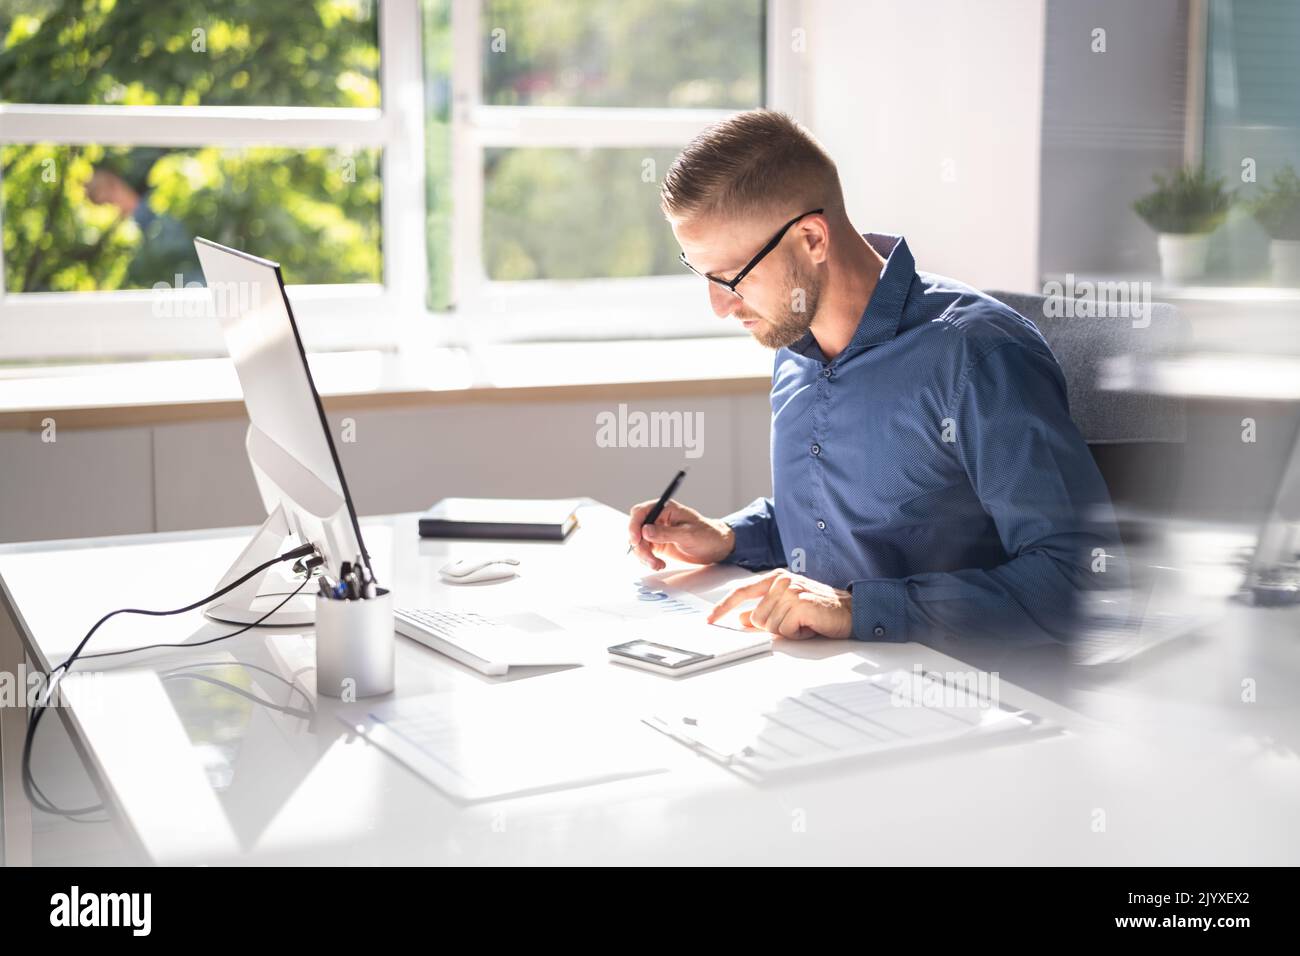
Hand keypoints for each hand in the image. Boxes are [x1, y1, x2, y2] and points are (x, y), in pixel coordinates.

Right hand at [627, 498, 734, 570]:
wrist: (717, 547)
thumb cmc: (707, 535)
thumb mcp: (688, 535)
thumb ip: (666, 533)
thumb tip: (645, 531)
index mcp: (666, 509)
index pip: (640, 512)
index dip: (634, 525)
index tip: (635, 540)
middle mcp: (659, 519)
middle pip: (636, 529)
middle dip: (639, 545)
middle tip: (649, 558)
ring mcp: (657, 532)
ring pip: (639, 543)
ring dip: (644, 556)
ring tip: (657, 564)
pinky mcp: (659, 544)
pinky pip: (645, 552)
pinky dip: (648, 560)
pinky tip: (659, 564)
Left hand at [708, 569, 852, 639]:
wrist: (851, 610)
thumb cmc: (821, 610)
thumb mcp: (787, 608)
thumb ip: (764, 611)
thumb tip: (742, 619)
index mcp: (776, 578)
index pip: (742, 591)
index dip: (723, 607)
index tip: (710, 619)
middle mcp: (781, 581)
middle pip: (757, 618)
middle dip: (775, 627)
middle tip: (796, 622)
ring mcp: (790, 591)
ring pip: (770, 626)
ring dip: (787, 631)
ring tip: (804, 623)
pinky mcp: (799, 604)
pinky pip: (784, 630)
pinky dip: (797, 634)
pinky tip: (809, 625)